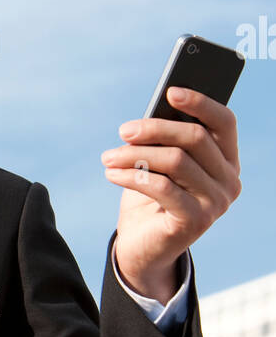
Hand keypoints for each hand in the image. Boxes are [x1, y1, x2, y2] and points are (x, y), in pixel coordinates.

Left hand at [100, 87, 241, 304]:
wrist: (144, 245)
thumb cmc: (151, 196)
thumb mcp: (159, 163)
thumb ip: (166, 139)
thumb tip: (156, 111)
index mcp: (227, 159)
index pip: (224, 121)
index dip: (200, 103)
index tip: (170, 91)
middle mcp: (229, 180)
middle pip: (195, 138)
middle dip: (154, 130)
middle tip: (123, 131)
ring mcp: (217, 202)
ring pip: (175, 161)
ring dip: (135, 155)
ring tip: (108, 157)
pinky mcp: (197, 221)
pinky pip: (161, 186)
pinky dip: (131, 176)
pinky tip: (111, 174)